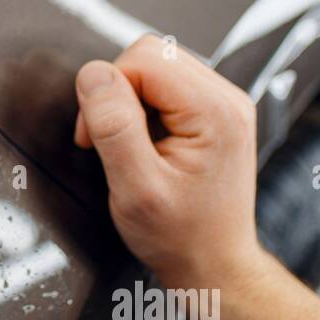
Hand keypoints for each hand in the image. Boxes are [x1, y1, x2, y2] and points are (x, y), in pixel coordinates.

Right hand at [74, 34, 319, 319]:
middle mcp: (226, 99)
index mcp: (215, 111)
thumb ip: (114, 127)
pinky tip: (144, 144)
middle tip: (109, 143)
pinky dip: (141, 108)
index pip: (143, 58)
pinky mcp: (212, 112)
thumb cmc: (182, 238)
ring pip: (154, 66)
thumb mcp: (136, 189)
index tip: (96, 137)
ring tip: (128, 146)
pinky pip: (164, 86)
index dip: (106, 91)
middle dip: (115, 92)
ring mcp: (222, 103)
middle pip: (150, 54)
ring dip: (127, 100)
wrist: (214, 266)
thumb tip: (93, 75)